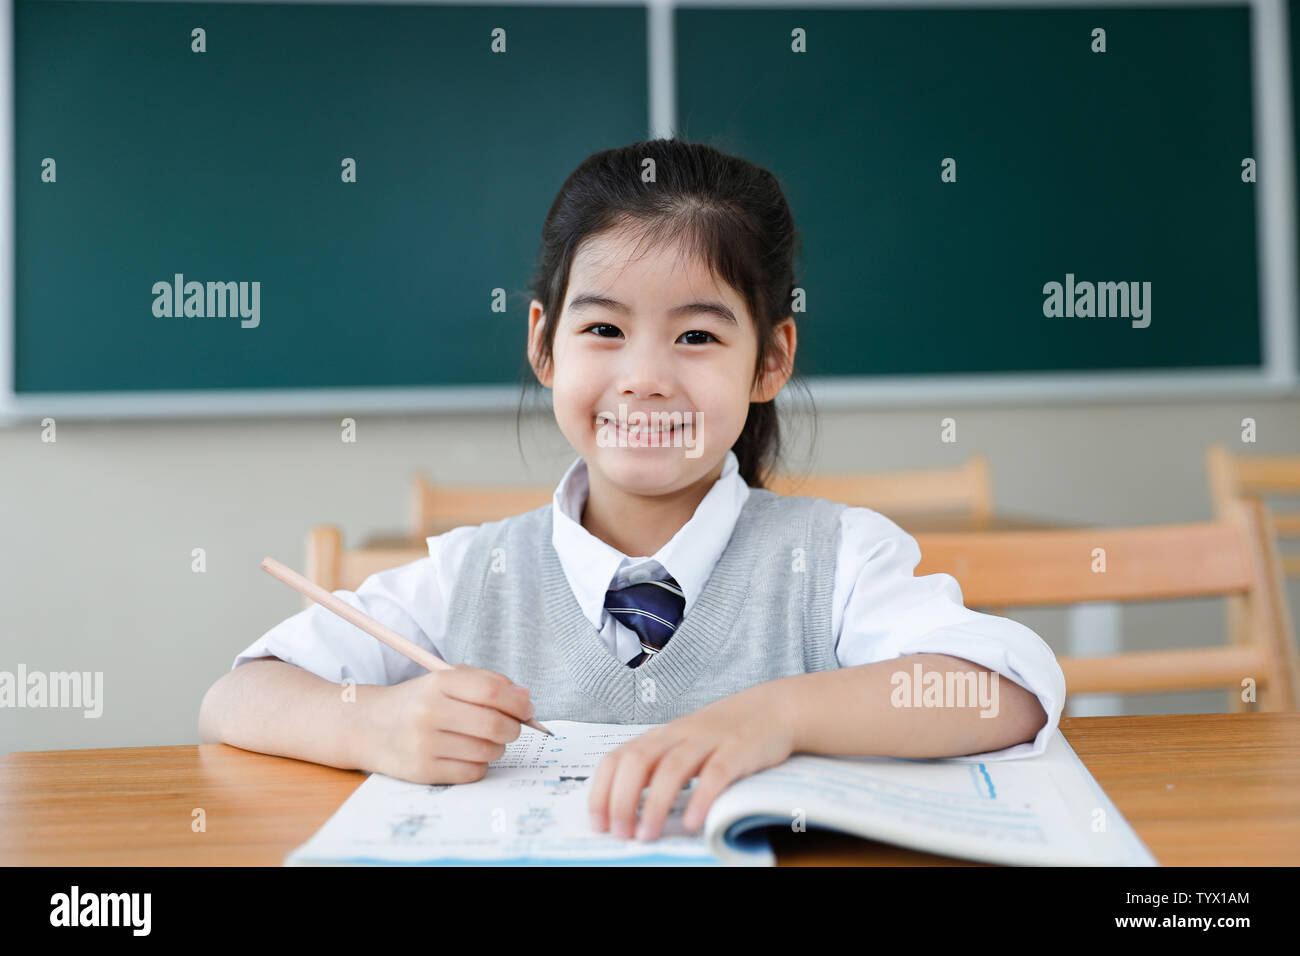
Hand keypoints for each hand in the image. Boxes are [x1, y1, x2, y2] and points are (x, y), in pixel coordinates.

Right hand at [364, 666, 532, 783]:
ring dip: (498, 747)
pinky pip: (473, 772)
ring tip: (486, 740)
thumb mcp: (444, 681)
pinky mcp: (423, 772)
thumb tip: (525, 699)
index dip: (518, 701)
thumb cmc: (416, 702)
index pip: (492, 690)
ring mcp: (424, 744)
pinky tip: (468, 754)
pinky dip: (480, 764)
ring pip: (488, 751)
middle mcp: (429, 712)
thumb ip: (486, 683)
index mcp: (437, 683)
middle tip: (512, 727)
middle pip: (494, 724)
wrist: (367, 726)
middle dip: (514, 728)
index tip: (527, 708)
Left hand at [587, 683, 795, 842]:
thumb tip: (626, 813)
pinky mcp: (738, 749)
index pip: (616, 759)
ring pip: (672, 768)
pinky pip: (717, 773)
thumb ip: (658, 769)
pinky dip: (701, 798)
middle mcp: (677, 736)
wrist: (772, 709)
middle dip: (622, 800)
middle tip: (620, 833)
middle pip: (637, 762)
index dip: (601, 791)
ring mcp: (707, 741)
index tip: (598, 823)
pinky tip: (693, 822)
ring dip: (655, 804)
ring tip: (647, 835)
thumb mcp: (683, 746)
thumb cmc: (722, 735)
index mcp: (659, 737)